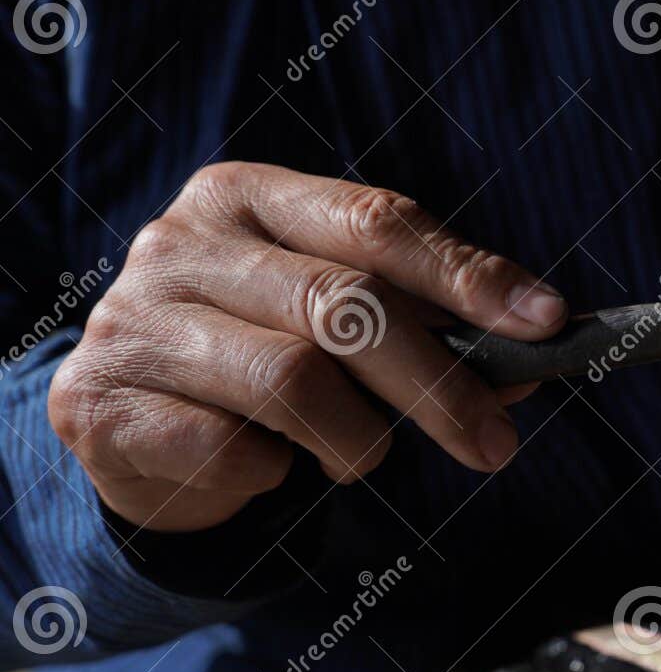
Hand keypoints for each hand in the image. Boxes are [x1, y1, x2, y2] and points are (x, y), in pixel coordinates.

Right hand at [49, 162, 564, 532]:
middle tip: (496, 445)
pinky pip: (230, 449)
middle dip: (440, 384)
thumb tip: (534, 357)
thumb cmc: (263, 364)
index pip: (377, 222)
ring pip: (293, 379)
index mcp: (251, 197)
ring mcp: (134, 317)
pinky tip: (268, 467)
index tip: (547, 322)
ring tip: (360, 460)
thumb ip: (433, 332)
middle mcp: (184, 240)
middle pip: (344, 304)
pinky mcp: (102, 403)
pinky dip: (274, 474)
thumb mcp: (346, 331)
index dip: (469, 275)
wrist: (136, 429)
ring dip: (358, 440)